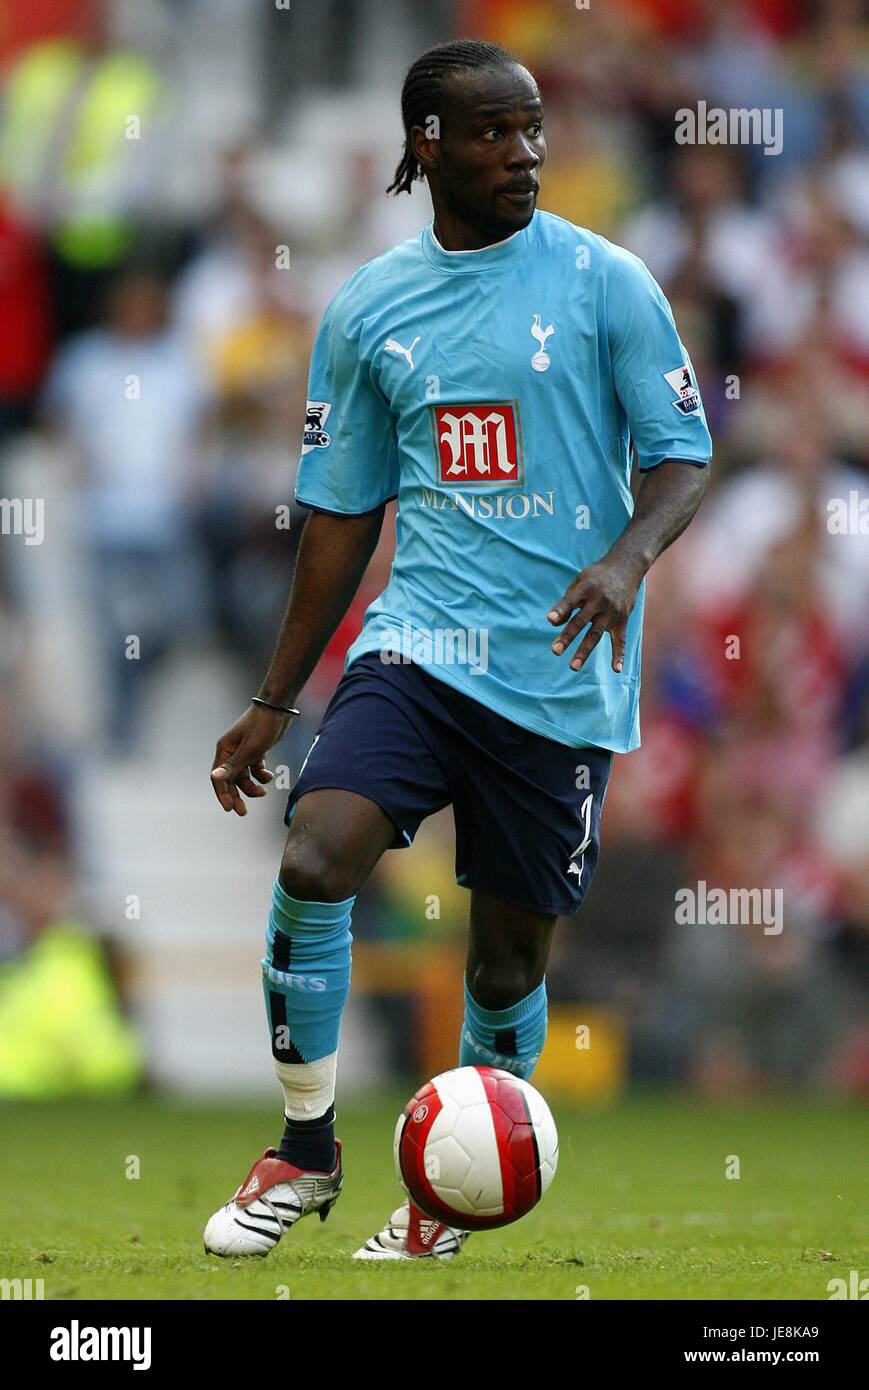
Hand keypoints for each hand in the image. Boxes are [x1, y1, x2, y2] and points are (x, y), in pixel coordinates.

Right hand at [211, 705, 291, 815]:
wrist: (278, 708)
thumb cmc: (262, 726)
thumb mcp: (249, 749)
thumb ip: (233, 766)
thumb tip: (215, 778)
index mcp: (224, 750)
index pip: (219, 777)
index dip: (223, 794)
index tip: (230, 808)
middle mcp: (231, 752)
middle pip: (231, 780)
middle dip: (237, 795)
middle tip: (243, 812)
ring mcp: (244, 752)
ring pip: (245, 776)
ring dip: (253, 786)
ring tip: (263, 793)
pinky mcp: (256, 751)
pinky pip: (255, 769)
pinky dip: (262, 775)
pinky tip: (269, 776)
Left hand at [547, 556, 642, 672]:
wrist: (626, 567)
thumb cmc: (596, 577)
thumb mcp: (579, 582)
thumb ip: (566, 602)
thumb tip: (552, 623)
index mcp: (586, 589)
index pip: (570, 601)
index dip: (560, 610)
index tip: (550, 619)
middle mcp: (599, 601)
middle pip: (581, 621)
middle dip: (568, 636)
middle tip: (555, 651)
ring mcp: (611, 612)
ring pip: (596, 634)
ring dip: (584, 651)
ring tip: (573, 667)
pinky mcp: (622, 620)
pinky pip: (621, 640)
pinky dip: (619, 654)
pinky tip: (616, 670)